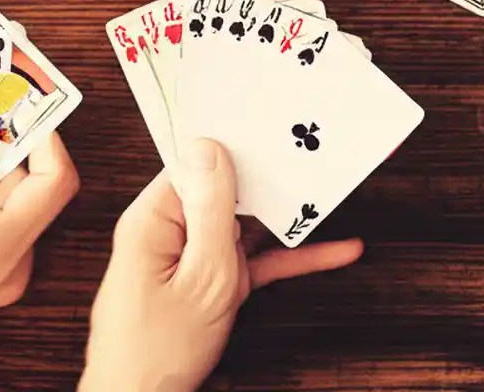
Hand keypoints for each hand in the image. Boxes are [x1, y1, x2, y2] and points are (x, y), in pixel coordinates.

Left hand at [79, 139, 363, 391]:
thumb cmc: (158, 351)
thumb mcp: (202, 276)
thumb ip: (211, 212)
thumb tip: (211, 148)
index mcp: (153, 219)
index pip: (196, 164)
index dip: (236, 148)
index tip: (274, 131)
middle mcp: (168, 231)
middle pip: (224, 191)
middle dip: (268, 182)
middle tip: (314, 161)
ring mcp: (190, 257)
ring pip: (244, 225)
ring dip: (283, 220)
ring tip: (329, 196)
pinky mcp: (208, 282)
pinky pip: (251, 260)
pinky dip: (286, 257)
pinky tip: (330, 250)